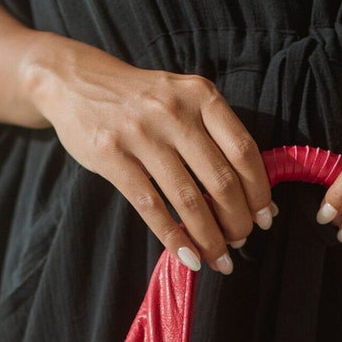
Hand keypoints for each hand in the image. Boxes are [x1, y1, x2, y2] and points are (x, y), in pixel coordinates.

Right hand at [20, 33, 277, 273]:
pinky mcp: (112, 156)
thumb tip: (252, 192)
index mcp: (200, 96)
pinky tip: (189, 258)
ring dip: (210, 238)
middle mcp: (174, 111)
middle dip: (237, 220)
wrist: (75, 81)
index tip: (266, 218)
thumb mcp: (182, 99)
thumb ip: (214, 134)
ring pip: (188, 199)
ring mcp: (141, 133)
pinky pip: (152, 207)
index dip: (259, 191)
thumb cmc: (140, 100)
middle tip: (241, 241)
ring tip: (220, 259)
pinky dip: (175, 239)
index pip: (243, 150)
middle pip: (221, 179)